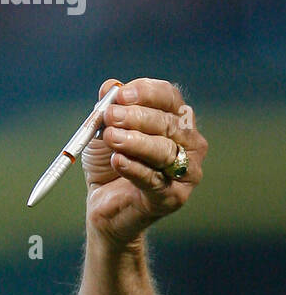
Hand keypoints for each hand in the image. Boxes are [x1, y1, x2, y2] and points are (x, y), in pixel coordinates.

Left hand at [82, 77, 206, 246]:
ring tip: (111, 137)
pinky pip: (154, 179)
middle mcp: (189, 142)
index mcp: (176, 119)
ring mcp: (187, 170)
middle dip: (136, 117)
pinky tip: (118, 161)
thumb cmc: (111, 166)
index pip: (168, 97)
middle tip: (110, 116)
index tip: (120, 95)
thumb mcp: (104, 133)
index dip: (146, 93)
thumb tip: (110, 85)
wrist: (106, 209)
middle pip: (167, 122)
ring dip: (136, 141)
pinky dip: (135, 168)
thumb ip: (109, 110)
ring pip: (164, 150)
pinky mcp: (175, 197)